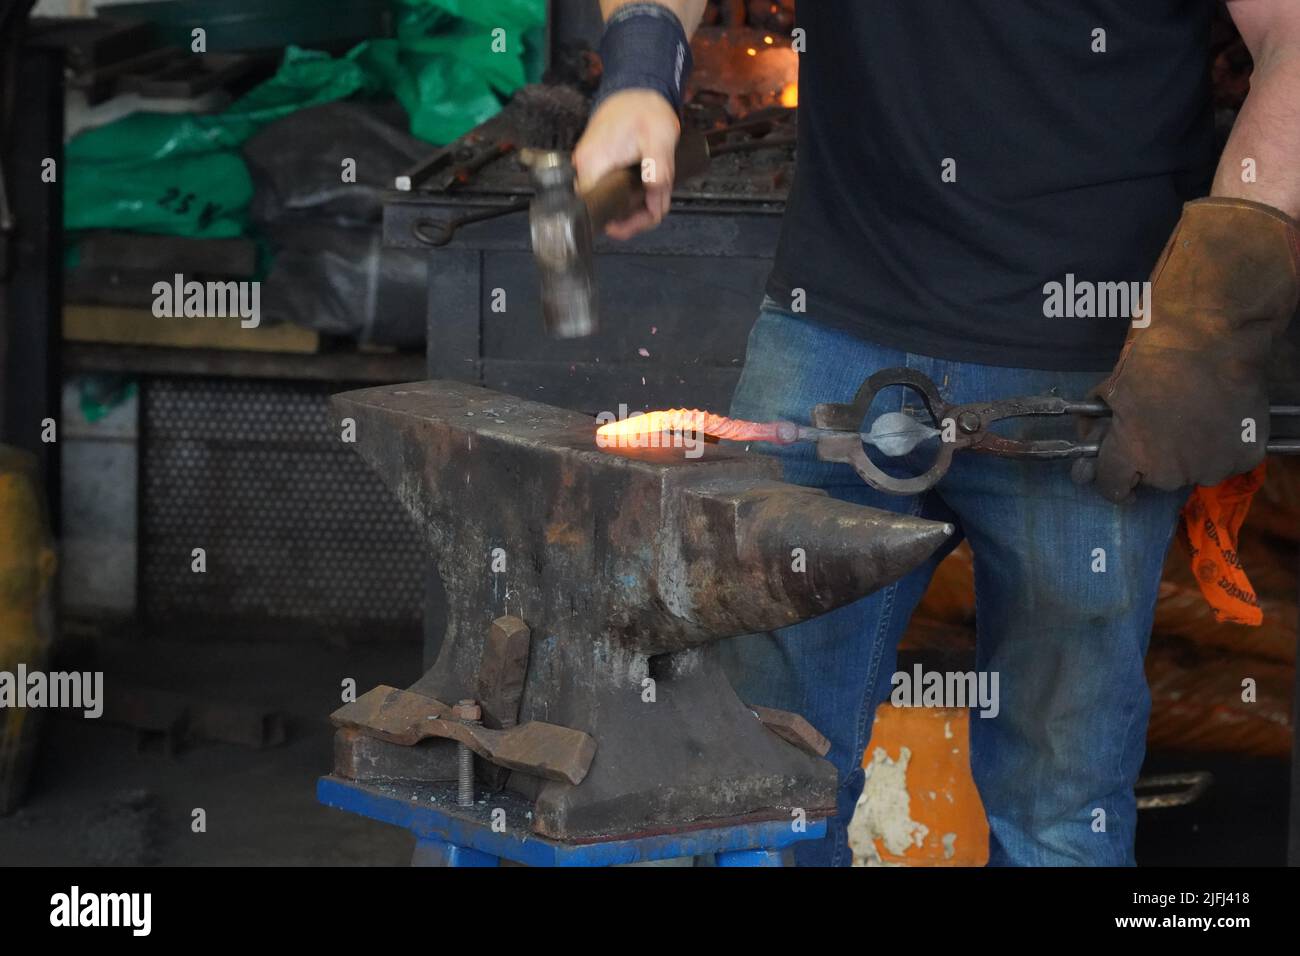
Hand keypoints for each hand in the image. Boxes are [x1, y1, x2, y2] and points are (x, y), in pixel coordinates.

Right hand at [572, 90, 681, 239]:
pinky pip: (609, 191)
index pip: (598, 209)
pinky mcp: (595, 167)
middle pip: (605, 211)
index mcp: (594, 163)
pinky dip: (628, 195)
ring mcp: (588, 169)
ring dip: (634, 207)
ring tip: (654, 195)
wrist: (636, 90)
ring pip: (609, 203)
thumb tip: (654, 197)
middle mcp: (585, 168)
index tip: (641, 218)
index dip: (623, 221)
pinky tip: (644, 189)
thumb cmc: (644, 109)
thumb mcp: (660, 138)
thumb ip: (659, 170)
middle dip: (634, 216)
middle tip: (655, 205)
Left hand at [1072, 198, 1298, 501]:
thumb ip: (1098, 421)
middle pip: (1155, 478)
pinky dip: (1223, 446)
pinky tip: (1219, 419)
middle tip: (1163, 426)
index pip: (1112, 487)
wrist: (1212, 337)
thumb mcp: (1111, 388)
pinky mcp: (1245, 456)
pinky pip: (1228, 460)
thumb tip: (1090, 435)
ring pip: (1194, 471)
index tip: (1119, 472)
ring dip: (1190, 454)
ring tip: (1194, 418)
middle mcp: (1170, 472)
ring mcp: (1211, 467)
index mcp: (1132, 455)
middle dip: (1153, 458)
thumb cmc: (1156, 357)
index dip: (1112, 479)